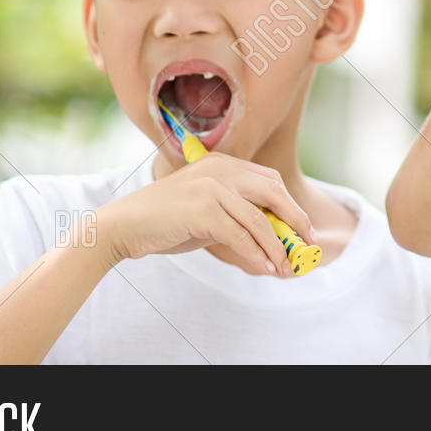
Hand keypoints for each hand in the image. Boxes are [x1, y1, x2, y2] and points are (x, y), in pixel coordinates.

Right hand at [95, 153, 316, 275]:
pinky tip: (264, 267)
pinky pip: (240, 235)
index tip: (303, 228)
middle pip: (273, 192)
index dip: (290, 204)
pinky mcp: (203, 210)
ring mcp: (211, 187)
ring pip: (258, 219)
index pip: (270, 180)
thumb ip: (238, 218)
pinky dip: (256, 253)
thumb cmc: (166, 222)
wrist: (123, 226)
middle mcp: (220, 169)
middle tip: (307, 244)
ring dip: (276, 246)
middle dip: (295, 219)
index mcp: (223, 163)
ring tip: (285, 266)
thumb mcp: (208, 213)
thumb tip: (275, 240)